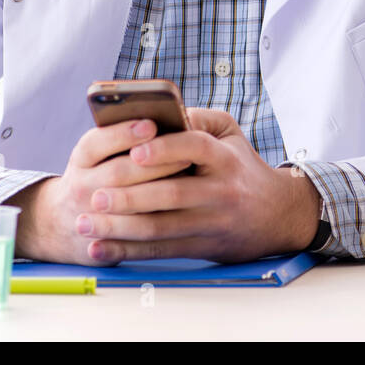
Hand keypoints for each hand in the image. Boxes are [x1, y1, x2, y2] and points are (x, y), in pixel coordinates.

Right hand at [4, 117, 195, 264]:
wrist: (64, 223)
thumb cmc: (96, 175)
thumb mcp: (98, 154)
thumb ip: (124, 139)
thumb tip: (166, 123)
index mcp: (82, 158)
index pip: (97, 142)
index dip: (124, 133)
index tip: (151, 124)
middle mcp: (82, 186)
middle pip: (118, 173)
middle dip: (155, 163)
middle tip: (187, 154)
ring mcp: (92, 216)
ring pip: (128, 206)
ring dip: (160, 191)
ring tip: (189, 179)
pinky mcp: (105, 241)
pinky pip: (132, 236)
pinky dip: (156, 222)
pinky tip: (180, 211)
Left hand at [77, 108, 322, 262]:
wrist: (279, 214)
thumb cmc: (242, 166)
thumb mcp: (230, 134)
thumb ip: (196, 119)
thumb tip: (158, 113)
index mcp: (225, 157)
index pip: (195, 148)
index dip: (165, 150)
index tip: (134, 150)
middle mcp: (221, 191)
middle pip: (171, 195)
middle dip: (129, 198)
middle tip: (94, 196)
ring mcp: (212, 222)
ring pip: (161, 228)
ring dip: (120, 228)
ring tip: (86, 223)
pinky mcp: (203, 247)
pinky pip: (161, 252)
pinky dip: (128, 252)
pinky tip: (101, 248)